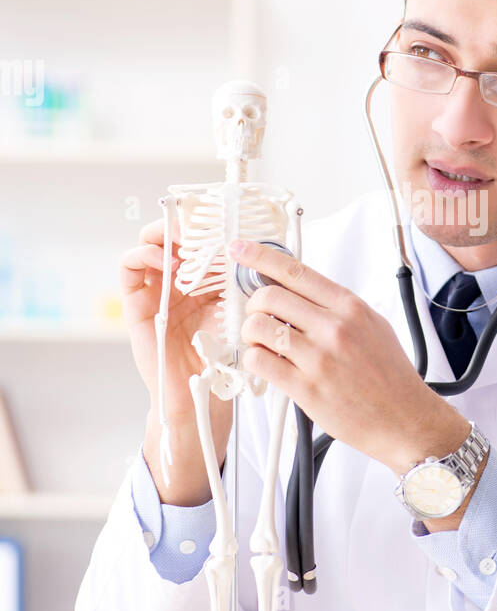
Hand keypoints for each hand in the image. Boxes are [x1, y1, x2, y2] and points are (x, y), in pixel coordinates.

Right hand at [120, 214, 232, 439]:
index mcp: (205, 281)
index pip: (200, 240)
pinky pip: (129, 268)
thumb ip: (241, 282)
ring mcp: (156, 291)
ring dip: (162, 234)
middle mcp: (178, 282)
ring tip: (181, 239)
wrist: (202, 393)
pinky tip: (161, 257)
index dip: (206, 225)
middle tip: (198, 223)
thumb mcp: (240, 310)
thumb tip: (253, 248)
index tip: (220, 216)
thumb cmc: (223, 357)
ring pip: (148, 245)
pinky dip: (140, 254)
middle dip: (184, 224)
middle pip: (172, 237)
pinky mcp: (136, 303)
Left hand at [232, 239, 469, 473]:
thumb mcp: (373, 326)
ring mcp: (319, 358)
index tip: (240, 250)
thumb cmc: (390, 376)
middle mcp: (334, 328)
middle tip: (258, 317)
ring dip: (251, 334)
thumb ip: (336, 308)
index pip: (295, 271)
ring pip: (259, 328)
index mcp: (350, 308)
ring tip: (261, 344)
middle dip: (253, 305)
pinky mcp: (306, 389)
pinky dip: (253, 361)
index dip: (260, 256)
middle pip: (269, 296)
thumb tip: (298, 292)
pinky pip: (260, 362)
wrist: (405, 419)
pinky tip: (265, 365)